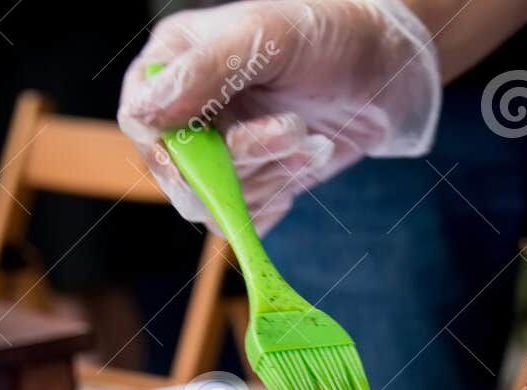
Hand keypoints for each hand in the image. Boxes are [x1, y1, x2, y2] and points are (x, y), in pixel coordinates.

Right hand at [118, 0, 440, 231]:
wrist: (384, 66)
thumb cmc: (325, 35)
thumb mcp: (266, 36)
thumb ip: (205, 71)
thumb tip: (145, 117)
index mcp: (175, 64)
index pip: (141, 124)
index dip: (167, 154)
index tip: (208, 162)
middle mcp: (190, 111)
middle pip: (181, 174)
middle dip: (242, 162)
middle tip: (294, 130)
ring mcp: (223, 150)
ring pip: (218, 200)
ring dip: (273, 175)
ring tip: (312, 138)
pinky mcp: (257, 179)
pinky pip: (247, 217)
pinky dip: (278, 200)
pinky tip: (307, 161)